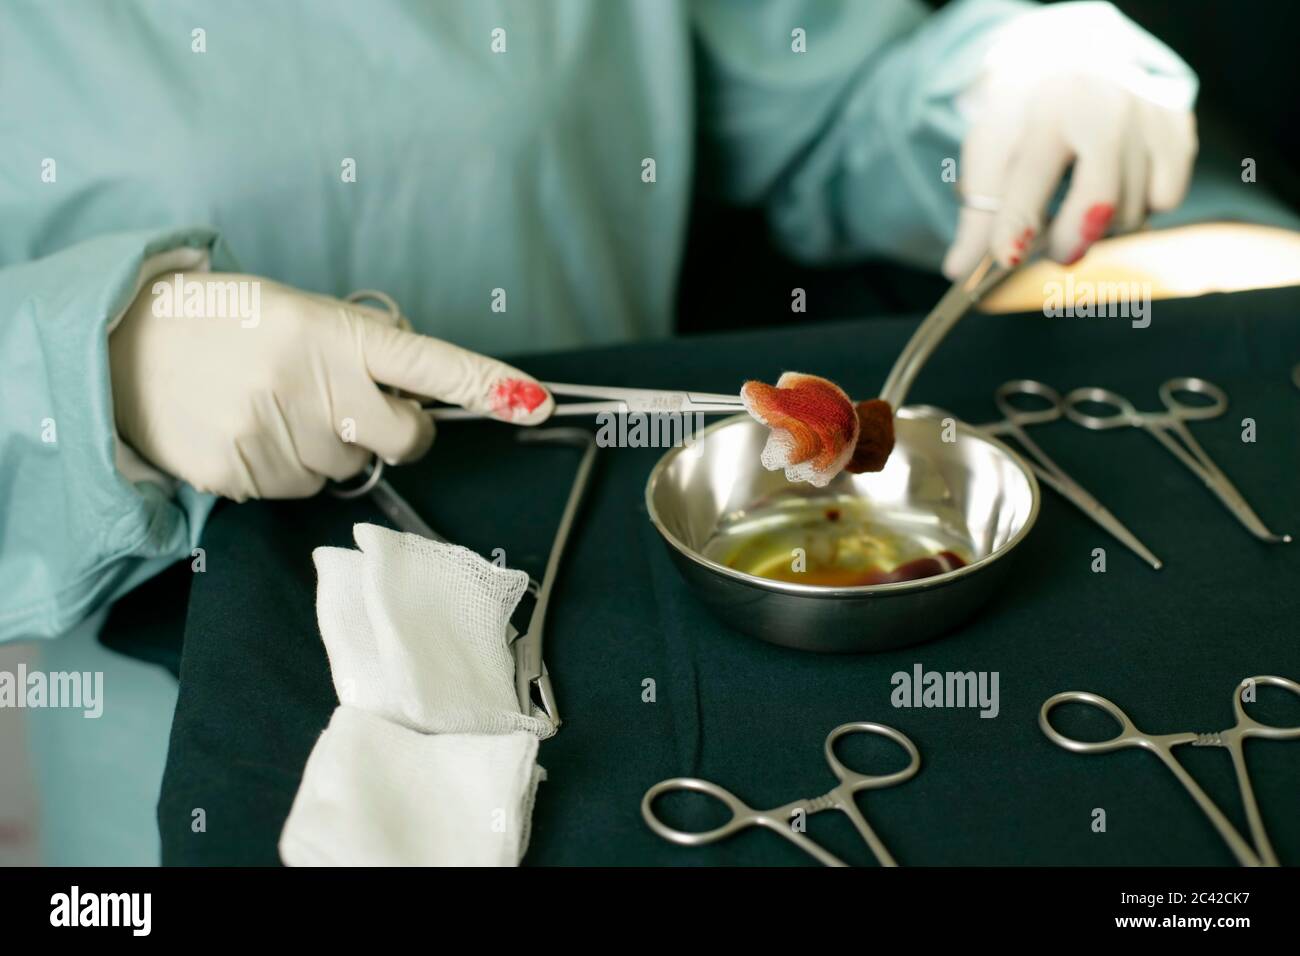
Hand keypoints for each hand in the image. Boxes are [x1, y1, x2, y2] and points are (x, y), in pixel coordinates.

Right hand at [109, 274, 553, 499]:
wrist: (124, 348)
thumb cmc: (229, 326)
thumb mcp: (299, 314)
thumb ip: (361, 352)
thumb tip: (416, 399)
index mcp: (333, 332)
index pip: (426, 361)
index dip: (484, 384)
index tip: (535, 401)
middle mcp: (311, 383)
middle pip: (402, 440)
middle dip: (397, 432)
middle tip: (356, 406)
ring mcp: (276, 433)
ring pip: (347, 470)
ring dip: (328, 448)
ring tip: (275, 408)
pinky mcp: (243, 474)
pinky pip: (299, 491)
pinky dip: (286, 470)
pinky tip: (251, 433)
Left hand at [942, 6, 1196, 277]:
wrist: (1074, 60)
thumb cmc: (1027, 116)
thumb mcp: (992, 150)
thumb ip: (979, 212)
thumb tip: (960, 269)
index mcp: (1049, 107)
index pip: (1033, 177)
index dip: (1018, 225)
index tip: (1007, 258)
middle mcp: (1106, 107)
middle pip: (1099, 203)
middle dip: (1071, 242)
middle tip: (1055, 252)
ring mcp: (1148, 117)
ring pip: (1131, 210)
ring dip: (1100, 227)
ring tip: (1078, 205)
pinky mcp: (1178, 127)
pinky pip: (1165, 198)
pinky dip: (1138, 207)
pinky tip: (1116, 186)